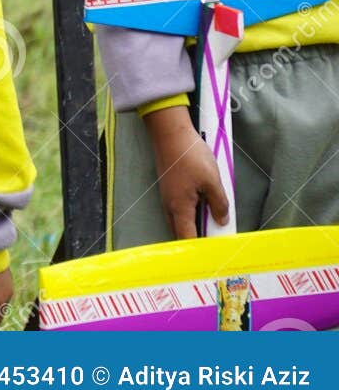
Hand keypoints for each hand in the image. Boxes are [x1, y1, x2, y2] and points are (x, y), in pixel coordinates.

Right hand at [143, 104, 229, 239]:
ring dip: (194, 225)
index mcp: (180, 208)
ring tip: (213, 224)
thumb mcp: (212, 181)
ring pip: (180, 219)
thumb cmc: (191, 157)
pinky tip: (204, 206)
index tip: (210, 256)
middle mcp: (170, 206)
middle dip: (196, 239)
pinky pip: (180, 208)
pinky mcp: (170, 188)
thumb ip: (219, 204)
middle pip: (181, 231)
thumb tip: (222, 220)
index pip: (187, 237)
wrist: (170, 134)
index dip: (197, 249)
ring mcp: (168, 196)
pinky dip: (191, 213)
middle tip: (215, 241)